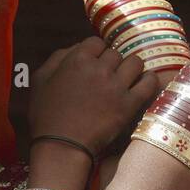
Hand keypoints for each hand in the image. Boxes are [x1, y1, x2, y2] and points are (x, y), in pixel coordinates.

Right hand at [29, 37, 161, 153]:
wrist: (61, 147)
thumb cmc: (47, 115)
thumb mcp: (41, 80)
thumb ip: (58, 57)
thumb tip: (77, 47)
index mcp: (77, 60)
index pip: (96, 43)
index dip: (95, 52)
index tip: (94, 63)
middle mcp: (99, 69)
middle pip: (115, 53)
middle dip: (111, 63)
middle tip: (107, 76)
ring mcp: (116, 86)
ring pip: (135, 63)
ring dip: (131, 68)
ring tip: (126, 78)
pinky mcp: (129, 104)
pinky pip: (148, 83)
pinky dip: (148, 80)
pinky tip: (144, 83)